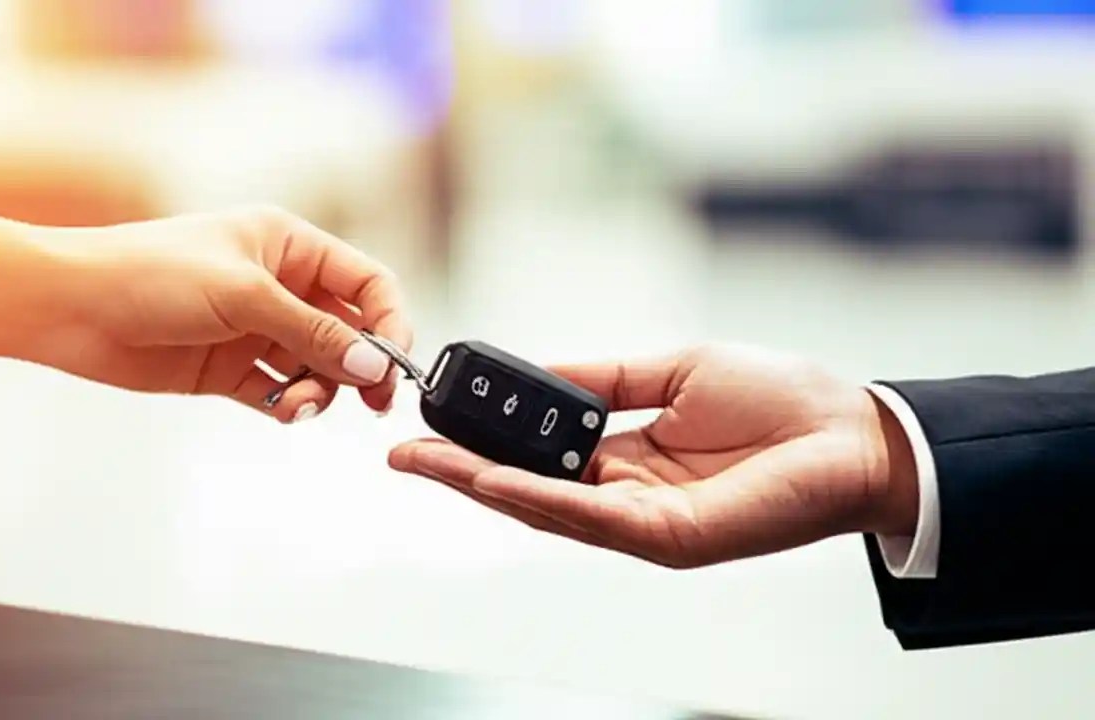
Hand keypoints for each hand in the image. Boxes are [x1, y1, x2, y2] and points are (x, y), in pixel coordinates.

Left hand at [32, 207, 410, 421]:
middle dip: (363, 365)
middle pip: (348, 330)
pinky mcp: (229, 367)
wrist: (69, 307)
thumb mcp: (245, 297)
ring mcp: (254, 328)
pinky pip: (282, 390)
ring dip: (322, 390)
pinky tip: (284, 410)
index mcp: (288, 245)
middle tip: (374, 400)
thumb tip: (375, 365)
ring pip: (317, 367)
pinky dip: (291, 405)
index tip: (395, 361)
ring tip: (301, 405)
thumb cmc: (147, 274)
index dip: (388, 320)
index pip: (364, 282)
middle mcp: (278, 285)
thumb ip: (315, 334)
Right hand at [389, 344, 917, 567]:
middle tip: (404, 451)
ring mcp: (645, 524)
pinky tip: (489, 477)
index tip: (444, 415)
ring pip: (545, 509)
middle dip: (462, 470)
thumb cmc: (782, 400)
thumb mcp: (673, 371)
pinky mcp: (668, 536)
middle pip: (529, 490)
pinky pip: (587, 516)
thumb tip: (540, 372)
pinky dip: (533, 496)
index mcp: (630, 459)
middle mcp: (628, 498)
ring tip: (425, 462)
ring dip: (480, 485)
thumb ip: (605, 378)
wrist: (854, 431)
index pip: (542, 458)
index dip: (489, 441)